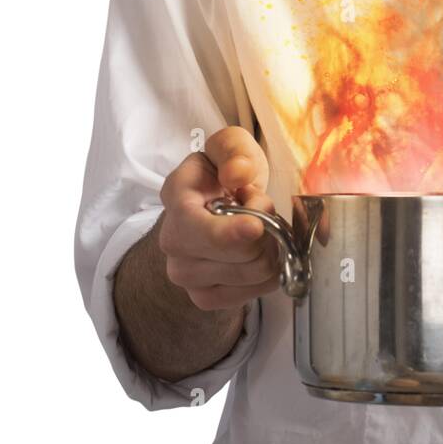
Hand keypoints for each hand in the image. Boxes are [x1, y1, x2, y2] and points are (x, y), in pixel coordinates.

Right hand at [156, 125, 283, 311]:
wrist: (215, 202)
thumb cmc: (225, 173)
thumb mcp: (231, 147)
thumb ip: (234, 152)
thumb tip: (237, 174)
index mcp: (175, 197)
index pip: (197, 227)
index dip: (230, 233)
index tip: (255, 225)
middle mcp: (173, 241)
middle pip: (238, 256)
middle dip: (266, 230)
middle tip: (260, 211)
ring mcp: (185, 274)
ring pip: (253, 274)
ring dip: (269, 249)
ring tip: (256, 229)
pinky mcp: (204, 297)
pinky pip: (253, 293)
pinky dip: (267, 274)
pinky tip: (256, 253)